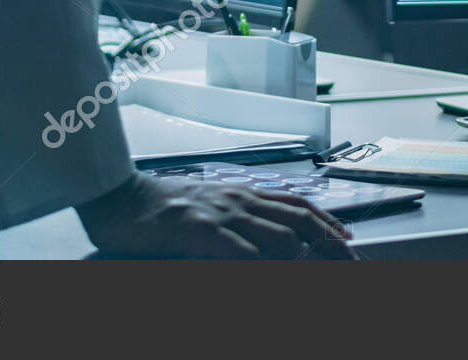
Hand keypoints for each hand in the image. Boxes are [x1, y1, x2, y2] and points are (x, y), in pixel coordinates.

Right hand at [77, 172, 356, 258]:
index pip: (298, 204)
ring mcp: (221, 214)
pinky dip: (260, 265)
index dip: (328, 222)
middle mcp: (239, 200)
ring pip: (280, 236)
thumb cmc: (159, 206)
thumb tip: (261, 234)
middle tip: (350, 266)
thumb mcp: (206, 205)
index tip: (349, 240)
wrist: (118, 196)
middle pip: (301, 221)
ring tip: (313, 273)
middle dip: (330, 245)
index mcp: (242, 193)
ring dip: (301, 259)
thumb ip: (235, 217)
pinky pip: (240, 250)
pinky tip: (270, 272)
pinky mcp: (199, 229)